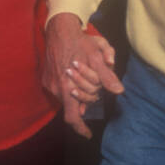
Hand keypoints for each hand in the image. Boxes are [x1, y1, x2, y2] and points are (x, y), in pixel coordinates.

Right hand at [43, 13, 123, 138]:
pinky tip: (75, 76)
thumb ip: (106, 76)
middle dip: (85, 101)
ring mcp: (49, 84)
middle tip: (94, 92)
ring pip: (66, 97)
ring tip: (85, 78)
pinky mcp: (46, 79)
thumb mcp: (97, 56)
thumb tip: (119, 91)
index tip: (88, 134)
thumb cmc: (80, 42)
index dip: (80, 128)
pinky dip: (69, 87)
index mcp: (67, 87)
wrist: (59, 30)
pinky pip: (59, 90)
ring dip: (77, 92)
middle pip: (73, 105)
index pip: (72, 117)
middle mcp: (56, 89)